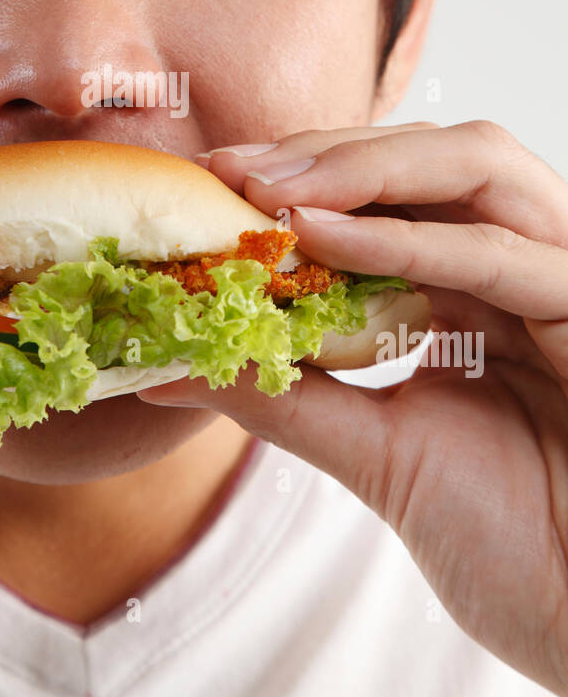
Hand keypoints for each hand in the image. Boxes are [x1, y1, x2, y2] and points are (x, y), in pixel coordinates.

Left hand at [139, 120, 567, 696]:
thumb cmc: (510, 543)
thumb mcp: (376, 453)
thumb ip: (286, 398)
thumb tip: (169, 367)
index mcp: (483, 289)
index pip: (400, 191)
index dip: (313, 173)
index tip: (219, 178)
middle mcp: (526, 267)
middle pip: (437, 156)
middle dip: (329, 153)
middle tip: (234, 171)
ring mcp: (565, 280)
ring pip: (478, 166)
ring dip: (366, 168)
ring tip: (272, 194)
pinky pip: (501, 255)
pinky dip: (407, 237)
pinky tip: (320, 234)